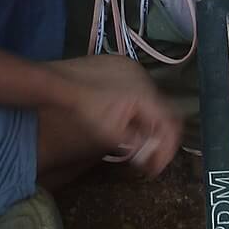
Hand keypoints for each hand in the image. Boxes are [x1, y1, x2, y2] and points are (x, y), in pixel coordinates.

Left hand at [49, 55, 183, 177]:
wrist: (58, 82)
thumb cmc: (84, 110)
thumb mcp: (111, 135)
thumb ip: (136, 145)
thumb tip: (151, 158)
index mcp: (146, 95)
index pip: (170, 123)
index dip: (168, 147)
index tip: (158, 164)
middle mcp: (146, 77)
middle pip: (163, 110)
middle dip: (158, 134)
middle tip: (149, 154)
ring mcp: (134, 68)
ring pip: (152, 99)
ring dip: (149, 119)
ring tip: (137, 136)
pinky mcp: (123, 64)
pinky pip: (140, 87)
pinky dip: (139, 105)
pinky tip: (126, 115)